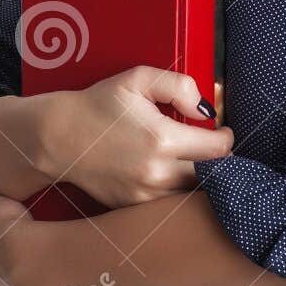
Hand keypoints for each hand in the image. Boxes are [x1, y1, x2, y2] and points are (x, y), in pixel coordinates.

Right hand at [40, 66, 233, 209]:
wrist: (59, 137)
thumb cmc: (100, 105)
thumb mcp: (138, 79)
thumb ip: (179, 86)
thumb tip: (206, 109)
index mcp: (162, 139)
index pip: (219, 148)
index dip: (226, 137)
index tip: (221, 130)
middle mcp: (157, 172)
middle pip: (212, 176)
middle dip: (218, 161)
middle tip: (211, 146)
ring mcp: (146, 194)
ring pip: (193, 194)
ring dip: (200, 178)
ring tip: (193, 160)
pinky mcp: (134, 207)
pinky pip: (170, 204)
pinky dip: (177, 191)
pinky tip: (171, 174)